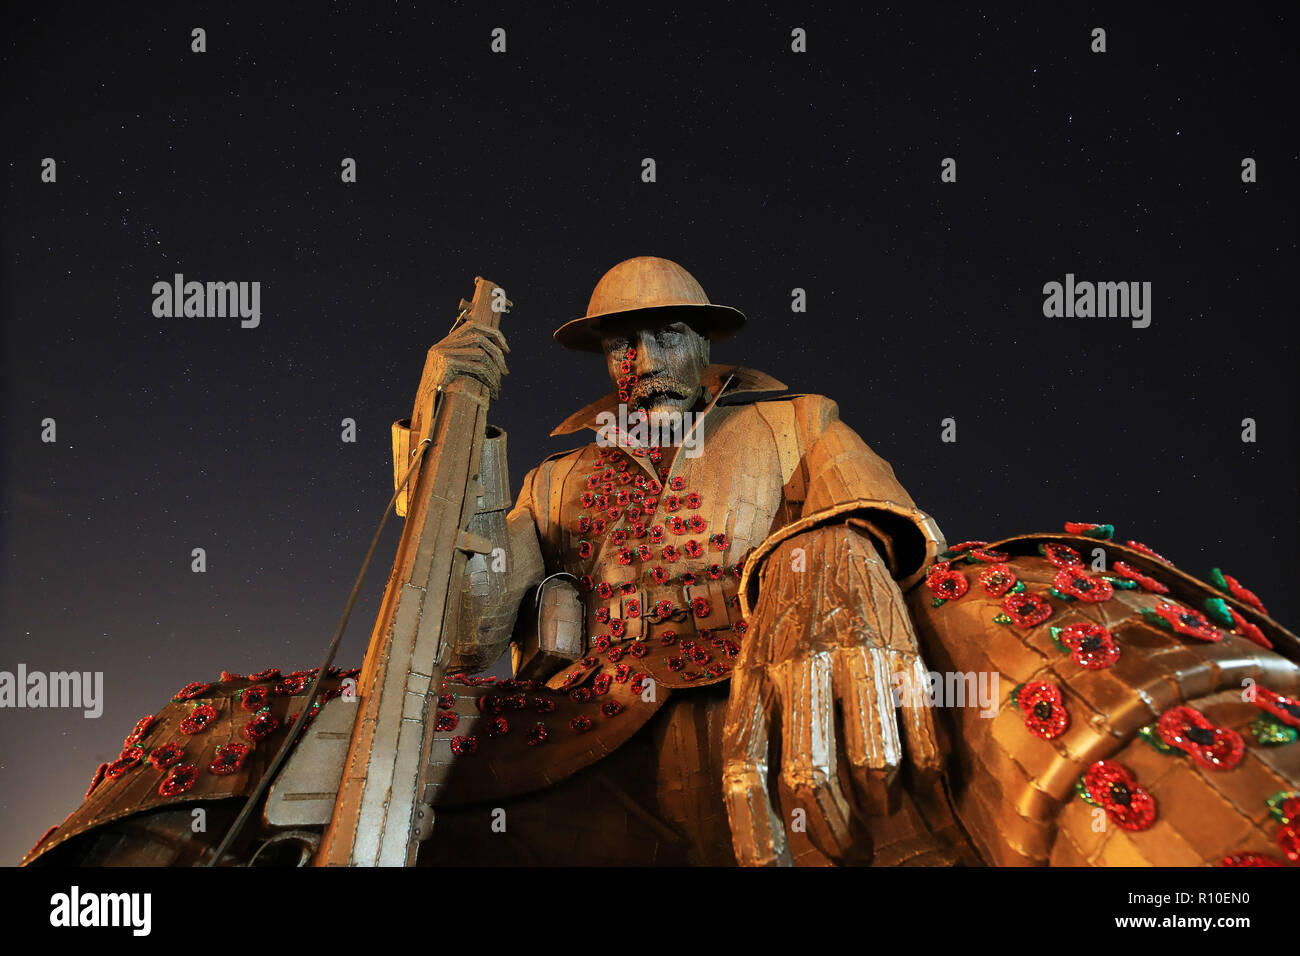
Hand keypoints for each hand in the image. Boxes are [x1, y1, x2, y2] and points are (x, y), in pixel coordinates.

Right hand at [427, 322, 509, 398]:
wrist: (423, 406)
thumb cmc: (439, 393)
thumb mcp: (452, 372)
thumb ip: (466, 359)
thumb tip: (495, 356)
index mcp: (443, 344)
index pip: (472, 325)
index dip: (492, 333)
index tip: (505, 349)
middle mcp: (442, 345)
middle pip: (479, 337)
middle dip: (497, 354)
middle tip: (506, 372)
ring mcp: (443, 353)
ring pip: (481, 353)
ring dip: (494, 370)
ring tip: (498, 387)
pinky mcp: (447, 364)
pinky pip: (477, 367)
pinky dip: (488, 378)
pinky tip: (492, 390)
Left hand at [721, 525, 941, 865]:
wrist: (828, 542)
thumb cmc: (784, 628)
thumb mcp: (750, 668)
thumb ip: (754, 732)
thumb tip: (773, 826)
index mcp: (754, 679)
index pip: (743, 766)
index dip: (754, 832)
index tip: (768, 877)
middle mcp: (800, 668)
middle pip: (809, 778)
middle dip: (833, 837)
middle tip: (847, 854)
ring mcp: (856, 658)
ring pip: (874, 764)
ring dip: (880, 806)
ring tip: (879, 807)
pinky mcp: (906, 653)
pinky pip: (924, 739)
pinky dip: (926, 779)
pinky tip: (918, 781)